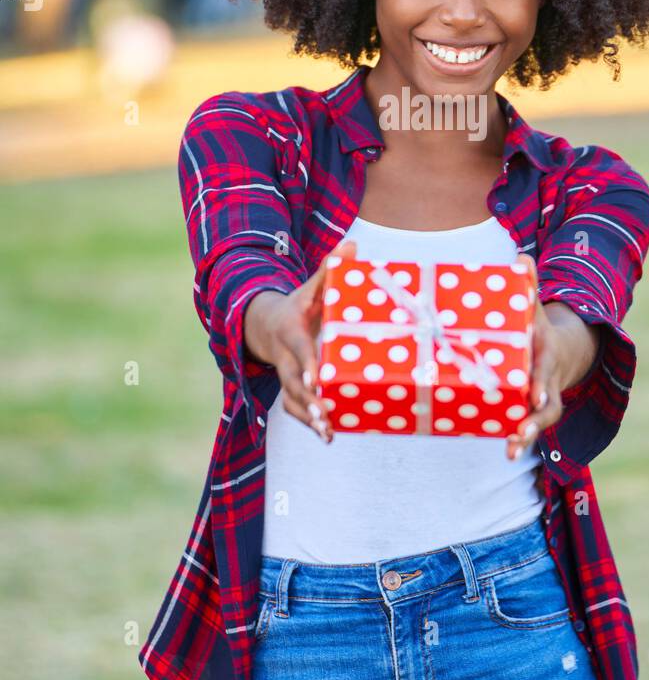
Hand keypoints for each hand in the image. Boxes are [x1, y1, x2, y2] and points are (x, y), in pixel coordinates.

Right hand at [244, 239, 357, 443]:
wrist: (264, 324)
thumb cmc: (298, 306)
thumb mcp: (311, 286)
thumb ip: (330, 269)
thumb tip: (352, 245)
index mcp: (290, 330)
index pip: (298, 349)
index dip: (305, 365)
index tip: (315, 379)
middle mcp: (283, 357)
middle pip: (291, 382)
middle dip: (307, 399)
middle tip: (325, 414)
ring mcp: (283, 375)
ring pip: (291, 401)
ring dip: (308, 418)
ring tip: (328, 432)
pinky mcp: (288, 389)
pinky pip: (295, 409)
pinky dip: (309, 423)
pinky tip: (329, 435)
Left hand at [505, 254, 567, 461]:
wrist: (563, 349)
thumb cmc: (537, 328)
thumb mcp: (535, 307)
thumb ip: (529, 286)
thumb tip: (521, 256)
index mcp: (546, 355)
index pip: (546, 371)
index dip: (541, 385)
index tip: (535, 397)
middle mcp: (549, 381)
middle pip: (548, 405)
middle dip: (535, 419)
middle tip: (521, 432)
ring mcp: (545, 400)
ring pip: (541, 422)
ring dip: (527, 436)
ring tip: (512, 450)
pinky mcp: (534, 411)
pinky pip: (529, 428)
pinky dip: (520, 440)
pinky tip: (507, 451)